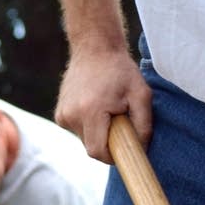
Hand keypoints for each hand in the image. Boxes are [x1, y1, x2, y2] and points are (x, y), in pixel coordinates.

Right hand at [55, 45, 151, 160]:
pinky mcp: (59, 114)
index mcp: (90, 111)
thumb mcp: (142, 94)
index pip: (98, 152)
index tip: (125, 149)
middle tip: (120, 123)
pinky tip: (96, 106)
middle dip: (108, 143)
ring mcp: (62, 114)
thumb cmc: (121, 70)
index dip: (113, 156)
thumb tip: (141, 149)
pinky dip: (89, 125)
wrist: (94, 48)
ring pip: (85, 140)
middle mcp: (71, 115)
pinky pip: (78, 130)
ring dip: (99, 133)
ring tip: (108, 110)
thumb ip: (144, 125)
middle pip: (91, 147)